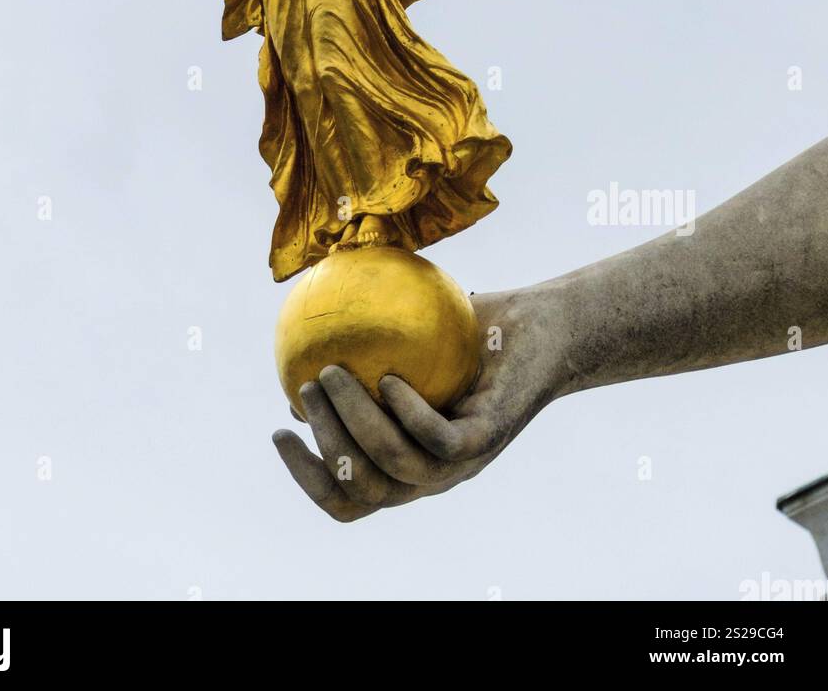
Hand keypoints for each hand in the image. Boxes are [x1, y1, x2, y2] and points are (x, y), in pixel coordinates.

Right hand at [272, 287, 567, 520]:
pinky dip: (406, 412)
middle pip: (362, 488)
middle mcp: (432, 475)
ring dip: (353, 422)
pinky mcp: (488, 439)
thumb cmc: (476, 332)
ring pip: (393, 464)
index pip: (349, 496)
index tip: (280, 429)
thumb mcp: (410, 338)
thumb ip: (363, 348)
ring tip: (331, 373)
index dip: (308, 478)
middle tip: (306, 387)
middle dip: (324, 446)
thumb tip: (306, 342)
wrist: (547, 331)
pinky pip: (437, 439)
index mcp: (408, 463)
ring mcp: (461, 463)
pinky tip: (388, 376)